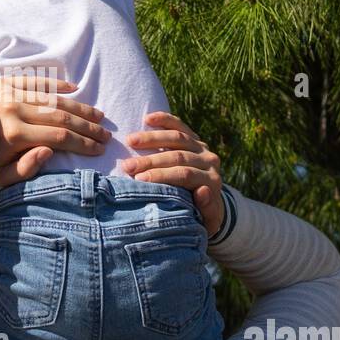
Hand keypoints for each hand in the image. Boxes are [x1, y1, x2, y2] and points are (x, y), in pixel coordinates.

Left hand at [0, 74, 109, 187]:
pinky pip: (36, 79)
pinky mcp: (4, 81)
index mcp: (13, 134)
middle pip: (61, 117)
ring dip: (79, 107)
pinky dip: (56, 84)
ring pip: (53, 98)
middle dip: (88, 127)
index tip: (99, 150)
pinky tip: (74, 88)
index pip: (60, 138)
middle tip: (106, 135)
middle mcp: (13, 109)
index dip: (83, 144)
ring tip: (98, 116)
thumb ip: (24, 170)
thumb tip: (49, 151)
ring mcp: (9, 92)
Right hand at [122, 112, 224, 236]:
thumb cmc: (199, 215)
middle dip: (151, 160)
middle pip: (179, 156)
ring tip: (130, 141)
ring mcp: (202, 147)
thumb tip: (202, 190)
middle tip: (128, 165)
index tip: (139, 179)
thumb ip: (206, 209)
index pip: (185, 175)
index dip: (162, 175)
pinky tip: (147, 118)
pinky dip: (164, 119)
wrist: (209, 203)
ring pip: (177, 137)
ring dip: (152, 138)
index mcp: (212, 181)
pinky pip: (180, 125)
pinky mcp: (194, 138)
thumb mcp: (205, 220)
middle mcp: (210, 161)